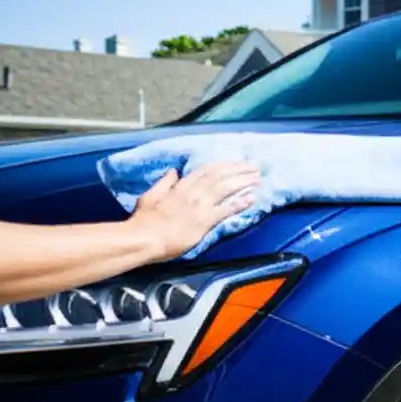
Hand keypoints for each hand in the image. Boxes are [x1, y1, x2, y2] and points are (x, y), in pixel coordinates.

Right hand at [129, 162, 260, 261]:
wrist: (143, 239)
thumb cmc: (143, 220)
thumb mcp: (150, 196)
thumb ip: (164, 183)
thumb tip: (174, 171)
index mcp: (180, 186)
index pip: (206, 171)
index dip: (223, 165)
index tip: (236, 163)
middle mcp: (193, 192)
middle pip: (220, 176)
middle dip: (239, 170)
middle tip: (254, 167)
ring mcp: (200, 206)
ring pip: (226, 188)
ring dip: (243, 182)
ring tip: (257, 178)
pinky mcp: (205, 221)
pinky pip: (226, 209)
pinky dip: (240, 202)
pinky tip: (252, 198)